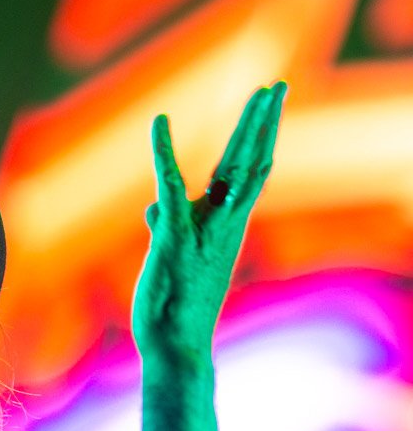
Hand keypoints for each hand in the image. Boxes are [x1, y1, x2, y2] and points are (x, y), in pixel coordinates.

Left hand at [131, 81, 286, 368]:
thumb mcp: (172, 255)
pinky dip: (163, 150)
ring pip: (232, 168)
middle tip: (275, 86)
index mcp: (224, 227)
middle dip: (263, 123)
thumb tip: (155, 207)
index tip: (268, 109)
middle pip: (248, 162)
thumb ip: (167, 224)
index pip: (245, 175)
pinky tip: (159, 120)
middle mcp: (223, 223)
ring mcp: (204, 229)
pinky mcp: (175, 236)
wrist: (176, 345)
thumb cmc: (174, 306)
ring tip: (261, 93)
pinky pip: (169, 184)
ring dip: (247, 127)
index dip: (256, 140)